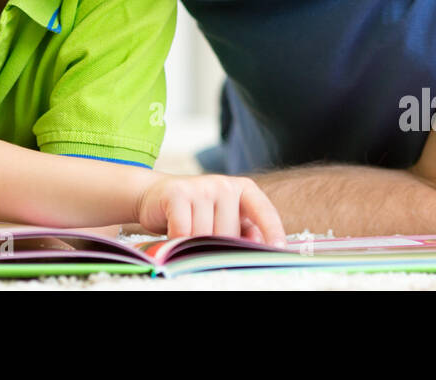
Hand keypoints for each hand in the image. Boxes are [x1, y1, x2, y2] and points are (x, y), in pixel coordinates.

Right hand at [135, 174, 287, 247]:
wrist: (156, 196)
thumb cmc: (196, 213)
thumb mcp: (224, 218)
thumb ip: (244, 230)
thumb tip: (259, 244)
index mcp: (243, 189)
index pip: (264, 211)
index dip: (273, 231)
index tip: (280, 250)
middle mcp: (224, 184)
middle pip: (229, 234)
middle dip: (216, 245)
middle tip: (203, 239)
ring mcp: (200, 186)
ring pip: (205, 236)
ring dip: (194, 244)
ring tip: (187, 234)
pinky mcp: (177, 193)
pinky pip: (184, 232)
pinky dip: (178, 241)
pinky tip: (174, 234)